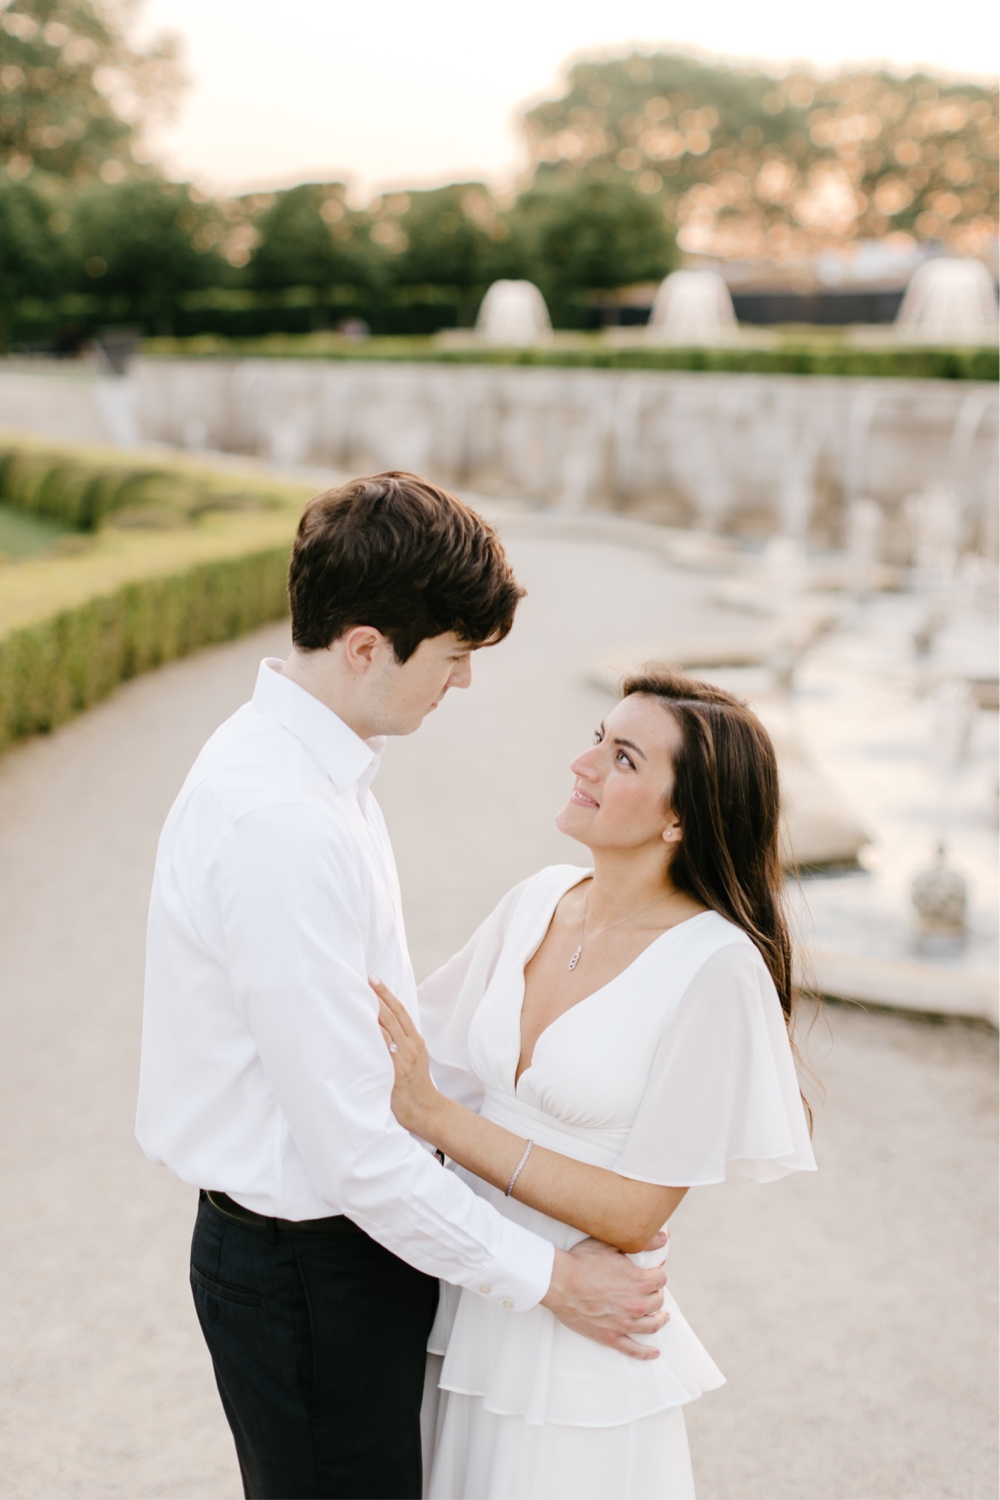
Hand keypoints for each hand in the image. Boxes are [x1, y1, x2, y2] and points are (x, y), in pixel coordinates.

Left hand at [370, 977, 443, 1138]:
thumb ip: (402, 1042)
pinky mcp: (394, 1073)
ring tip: (353, 998)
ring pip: (385, 1030)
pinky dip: (369, 1039)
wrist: (425, 1110)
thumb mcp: (415, 1058)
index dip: (386, 993)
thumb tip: (382, 1025)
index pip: (400, 1011)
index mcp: (416, 1041)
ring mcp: (402, 1059)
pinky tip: (356, 1029)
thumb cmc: (415, 1085)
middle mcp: (411, 1047)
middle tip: (361, 980)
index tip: (374, 978)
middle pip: (391, 1015)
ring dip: (369, 1013)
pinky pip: (380, 1052)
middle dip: (376, 996)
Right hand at [541, 1238, 668, 1361]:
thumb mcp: (611, 1244)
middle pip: (658, 1301)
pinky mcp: (611, 1337)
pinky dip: (646, 1352)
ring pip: (652, 1325)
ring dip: (660, 1319)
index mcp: (640, 1282)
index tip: (654, 1272)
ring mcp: (625, 1323)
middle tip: (652, 1291)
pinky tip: (654, 1352)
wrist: (560, 1283)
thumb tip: (663, 1238)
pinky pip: (634, 1349)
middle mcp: (637, 1305)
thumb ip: (641, 1243)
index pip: (661, 1279)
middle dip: (656, 1294)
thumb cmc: (582, 1261)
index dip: (657, 1273)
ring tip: (662, 1316)